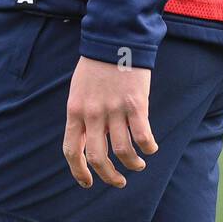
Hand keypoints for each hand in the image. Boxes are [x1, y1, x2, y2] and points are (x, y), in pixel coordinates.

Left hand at [63, 55, 158, 187]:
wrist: (114, 39)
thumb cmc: (96, 66)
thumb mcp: (78, 90)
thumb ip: (81, 115)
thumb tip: (87, 142)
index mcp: (75, 110)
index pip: (71, 150)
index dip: (79, 171)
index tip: (88, 182)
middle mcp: (92, 114)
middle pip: (98, 158)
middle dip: (109, 176)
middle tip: (119, 181)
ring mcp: (114, 109)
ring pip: (123, 151)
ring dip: (132, 164)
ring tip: (138, 165)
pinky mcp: (135, 104)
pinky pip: (142, 136)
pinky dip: (148, 147)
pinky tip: (151, 147)